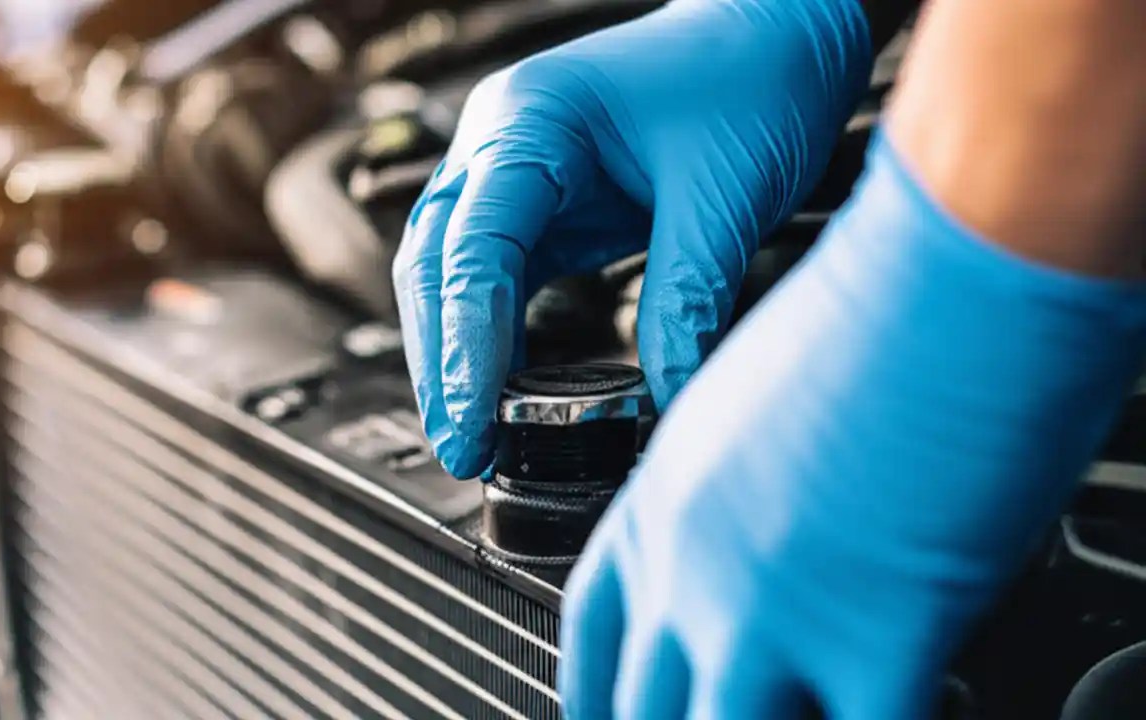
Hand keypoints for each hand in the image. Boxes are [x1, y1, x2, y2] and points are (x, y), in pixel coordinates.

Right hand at [392, 0, 873, 477]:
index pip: (473, 247)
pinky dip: (494, 332)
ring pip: (455, 272)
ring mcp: (519, 171)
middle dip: (442, 358)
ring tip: (472, 433)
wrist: (782, 30)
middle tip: (460, 446)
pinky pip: (500, 276)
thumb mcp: (723, 194)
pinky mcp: (548, 202)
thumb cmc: (753, 74)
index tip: (470, 424)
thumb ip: (686, 298)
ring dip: (456, 350)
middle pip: (437, 262)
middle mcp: (505, 142)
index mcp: (532, 121)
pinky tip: (506, 387)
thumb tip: (664, 398)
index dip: (465, 345)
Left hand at [560, 133, 1145, 718]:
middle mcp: (694, 562)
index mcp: (663, 498)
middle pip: (641, 703)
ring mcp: (770, 607)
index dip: (596, 691)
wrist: (950, 268)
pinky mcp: (876, 632)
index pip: (591, 627)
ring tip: (806, 718)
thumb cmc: (873, 311)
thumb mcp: (762, 406)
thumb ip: (739, 493)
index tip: (608, 714)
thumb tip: (763, 546)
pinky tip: (922, 710)